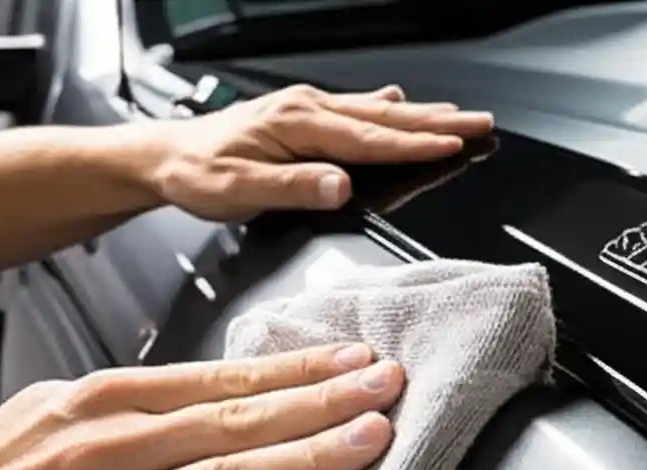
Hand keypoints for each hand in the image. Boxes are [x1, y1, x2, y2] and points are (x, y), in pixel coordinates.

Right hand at [0, 344, 403, 469]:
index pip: (228, 380)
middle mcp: (120, 452)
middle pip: (239, 422)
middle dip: (324, 404)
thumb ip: (148, 403)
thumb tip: (224, 390)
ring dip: (299, 465)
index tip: (358, 358)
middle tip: (388, 387)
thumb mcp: (67, 410)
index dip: (301, 370)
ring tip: (362, 449)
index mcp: (116, 405)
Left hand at [146, 83, 493, 220]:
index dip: (413, 145)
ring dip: (422, 114)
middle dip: (438, 122)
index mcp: (297, 125)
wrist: (165, 157)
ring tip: (460, 116)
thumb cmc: (197, 176)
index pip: (368, 140)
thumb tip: (339, 186)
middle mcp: (307, 107)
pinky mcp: (304, 114)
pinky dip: (388, 107)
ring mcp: (308, 107)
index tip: (452, 145)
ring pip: (377, 111)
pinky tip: (402, 102)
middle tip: (481, 125)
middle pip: (385, 118)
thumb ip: (292, 189)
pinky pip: (358, 109)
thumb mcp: (237, 191)